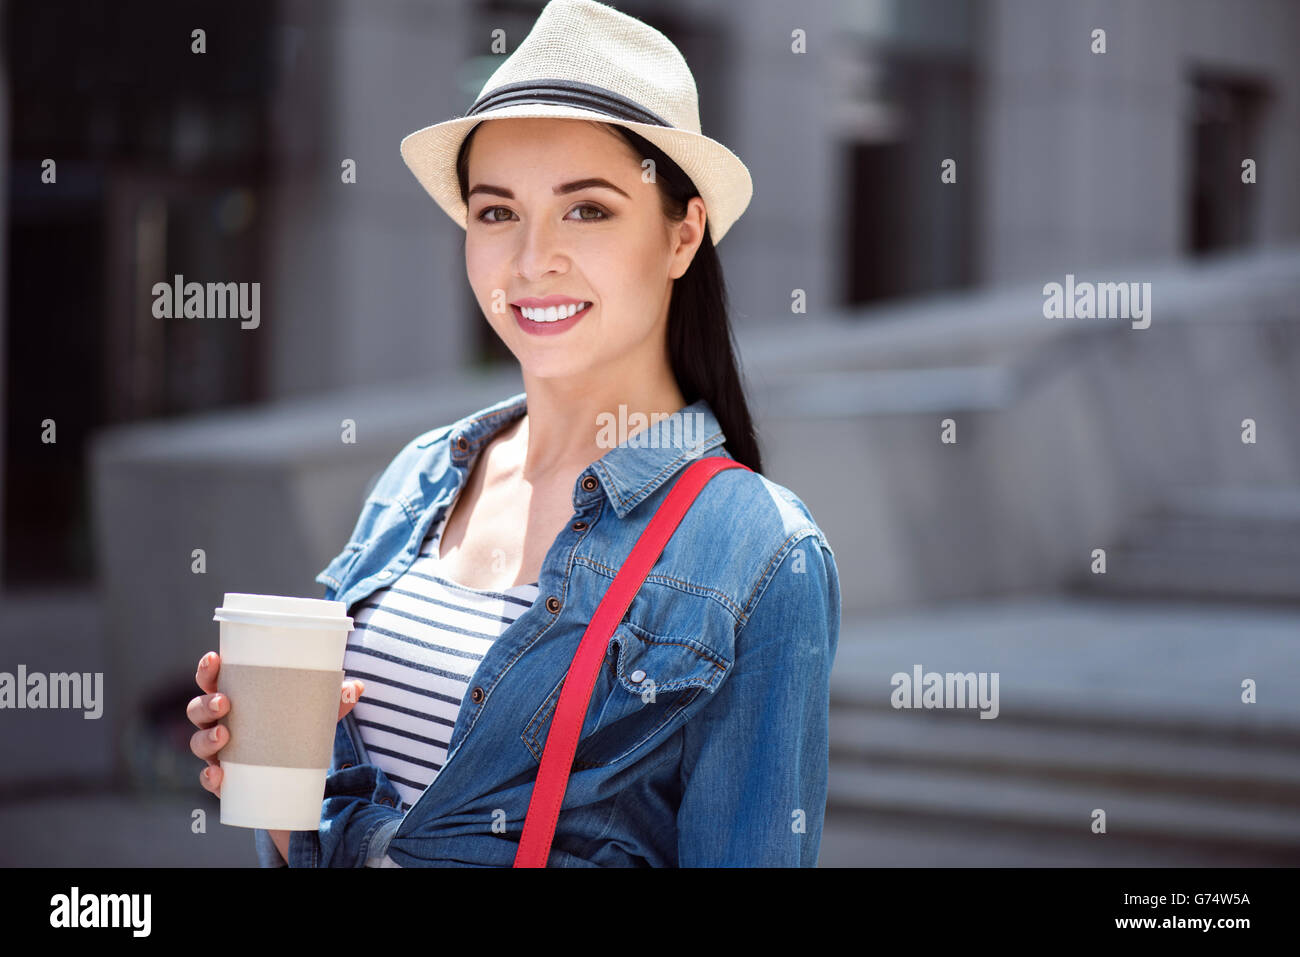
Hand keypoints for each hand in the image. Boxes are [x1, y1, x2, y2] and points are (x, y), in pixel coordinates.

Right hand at [187, 650, 364, 796]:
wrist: (294, 770)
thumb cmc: (293, 725)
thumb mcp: (314, 710)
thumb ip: (333, 699)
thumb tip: (356, 687)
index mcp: (234, 696)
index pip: (211, 679)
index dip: (207, 669)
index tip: (215, 658)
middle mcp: (218, 722)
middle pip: (198, 709)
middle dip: (206, 704)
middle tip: (224, 702)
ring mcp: (218, 750)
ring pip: (198, 743)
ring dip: (206, 739)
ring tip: (223, 737)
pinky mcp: (225, 777)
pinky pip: (210, 778)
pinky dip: (211, 777)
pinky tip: (218, 774)